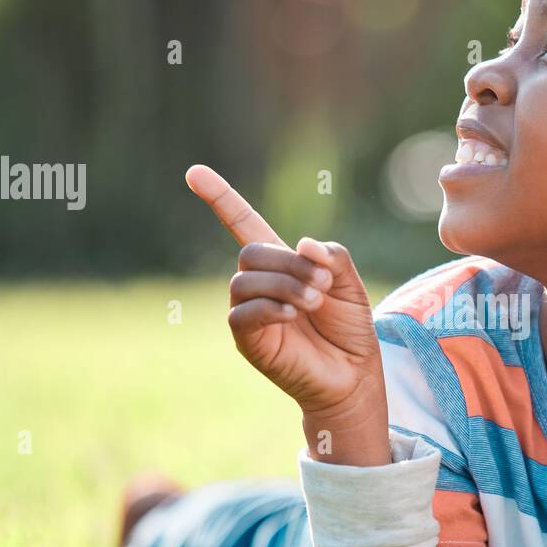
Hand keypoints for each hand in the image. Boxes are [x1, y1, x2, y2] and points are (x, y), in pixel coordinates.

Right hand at [186, 164, 389, 463]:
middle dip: (290, 262)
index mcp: (280, 263)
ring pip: (246, 279)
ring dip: (285, 284)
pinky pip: (242, 313)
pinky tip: (293, 314)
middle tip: (323, 284)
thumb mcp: (351, 284)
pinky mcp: (248, 340)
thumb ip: (332, 257)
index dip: (220, 198)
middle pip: (251, 251)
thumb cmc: (350, 329)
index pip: (243, 223)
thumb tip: (302, 243)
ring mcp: (249, 311)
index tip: (193, 172)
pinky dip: (270, 307)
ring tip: (314, 301)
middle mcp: (257, 284)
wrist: (353, 374)